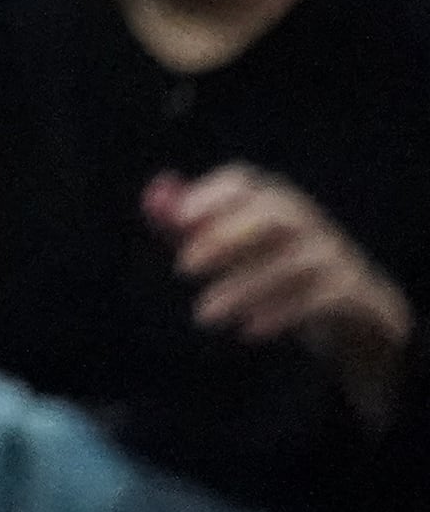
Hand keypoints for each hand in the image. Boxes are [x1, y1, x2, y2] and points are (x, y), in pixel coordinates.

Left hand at [152, 167, 411, 414]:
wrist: (358, 316)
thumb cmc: (279, 273)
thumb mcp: (233, 249)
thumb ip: (189, 225)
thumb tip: (152, 200)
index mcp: (275, 201)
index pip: (243, 182)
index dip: (209, 196)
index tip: (176, 221)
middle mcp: (309, 221)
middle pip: (274, 213)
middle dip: (225, 236)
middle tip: (182, 269)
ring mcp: (337, 255)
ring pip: (294, 261)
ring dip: (244, 287)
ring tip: (204, 315)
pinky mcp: (357, 292)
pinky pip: (325, 296)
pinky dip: (285, 312)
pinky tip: (251, 330)